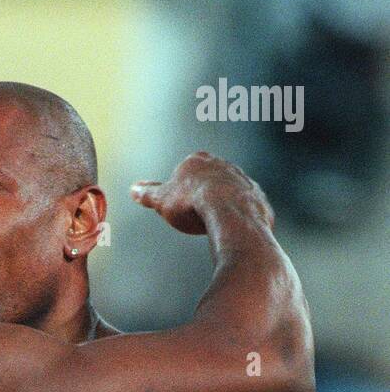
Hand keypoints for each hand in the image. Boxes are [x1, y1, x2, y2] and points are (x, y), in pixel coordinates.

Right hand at [131, 151, 272, 235]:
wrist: (229, 213)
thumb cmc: (192, 204)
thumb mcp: (162, 201)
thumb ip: (147, 194)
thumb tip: (133, 189)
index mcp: (197, 160)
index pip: (184, 171)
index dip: (178, 191)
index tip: (177, 206)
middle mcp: (223, 164)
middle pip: (209, 180)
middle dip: (201, 196)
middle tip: (194, 217)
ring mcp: (243, 180)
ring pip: (229, 193)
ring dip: (222, 207)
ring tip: (213, 226)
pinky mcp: (257, 197)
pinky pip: (247, 208)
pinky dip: (239, 218)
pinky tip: (232, 231)